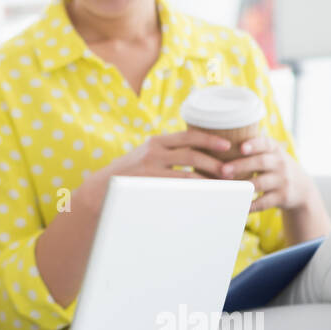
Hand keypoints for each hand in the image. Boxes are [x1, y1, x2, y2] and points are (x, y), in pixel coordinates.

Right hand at [101, 129, 234, 180]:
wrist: (99, 189)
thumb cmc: (127, 175)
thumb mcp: (144, 157)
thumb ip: (165, 155)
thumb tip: (196, 160)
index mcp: (156, 141)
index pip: (188, 135)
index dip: (209, 139)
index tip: (226, 145)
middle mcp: (154, 150)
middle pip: (192, 151)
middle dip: (214, 160)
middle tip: (230, 168)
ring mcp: (150, 166)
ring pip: (187, 169)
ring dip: (208, 175)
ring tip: (223, 182)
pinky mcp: (148, 182)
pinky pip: (178, 184)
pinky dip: (195, 188)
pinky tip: (205, 194)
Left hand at [216, 134, 313, 211]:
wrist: (302, 188)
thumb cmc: (276, 167)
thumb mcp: (272, 154)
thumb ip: (255, 148)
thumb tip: (220, 142)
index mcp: (274, 149)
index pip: (265, 143)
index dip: (254, 145)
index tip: (241, 147)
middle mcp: (280, 163)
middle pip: (260, 163)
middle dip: (241, 166)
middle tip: (223, 170)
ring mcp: (283, 181)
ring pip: (261, 183)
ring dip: (243, 186)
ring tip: (227, 188)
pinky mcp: (283, 197)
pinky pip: (264, 202)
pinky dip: (250, 205)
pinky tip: (238, 205)